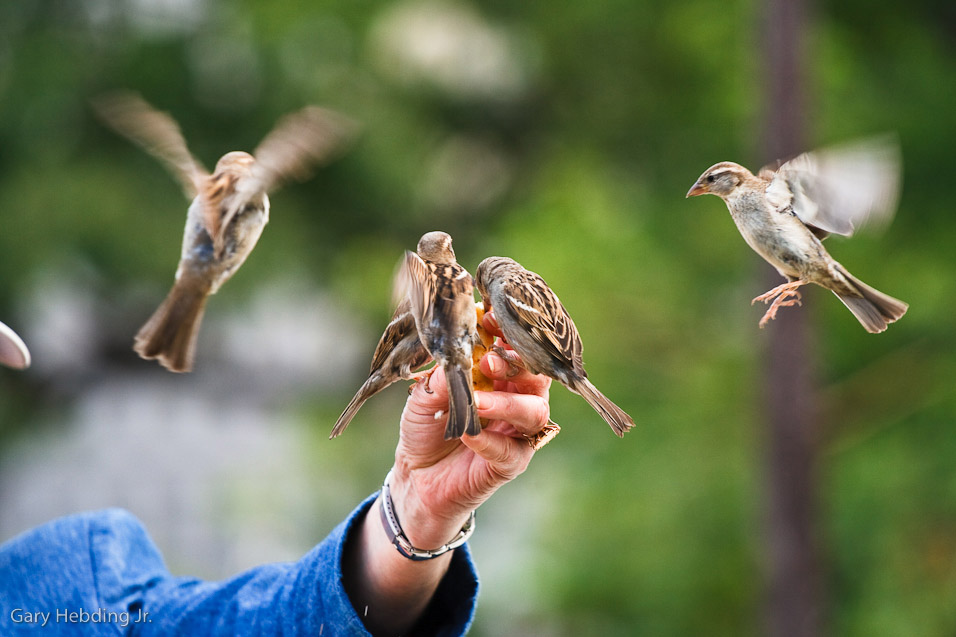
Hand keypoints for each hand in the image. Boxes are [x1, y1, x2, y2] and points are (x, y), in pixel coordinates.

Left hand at [390, 310, 551, 548]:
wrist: (415, 476)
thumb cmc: (426, 427)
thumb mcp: (425, 395)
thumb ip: (443, 375)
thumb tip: (460, 355)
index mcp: (499, 376)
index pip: (516, 349)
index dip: (508, 333)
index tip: (489, 320)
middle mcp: (516, 398)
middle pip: (537, 375)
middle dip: (516, 364)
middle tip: (487, 361)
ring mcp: (517, 431)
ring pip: (534, 411)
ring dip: (506, 403)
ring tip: (477, 402)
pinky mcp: (512, 462)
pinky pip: (513, 450)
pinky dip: (492, 441)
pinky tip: (470, 436)